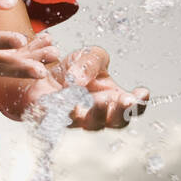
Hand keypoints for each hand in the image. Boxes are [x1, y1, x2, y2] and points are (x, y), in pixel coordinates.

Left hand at [29, 45, 149, 128]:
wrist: (39, 73)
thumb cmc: (70, 69)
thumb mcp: (90, 56)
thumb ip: (92, 64)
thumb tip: (81, 81)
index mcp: (113, 97)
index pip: (132, 107)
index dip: (139, 103)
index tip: (142, 92)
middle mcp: (97, 112)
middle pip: (116, 121)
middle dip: (122, 112)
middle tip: (124, 101)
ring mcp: (76, 119)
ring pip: (91, 124)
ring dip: (97, 113)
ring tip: (98, 100)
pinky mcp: (53, 119)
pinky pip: (59, 119)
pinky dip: (63, 110)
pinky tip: (65, 101)